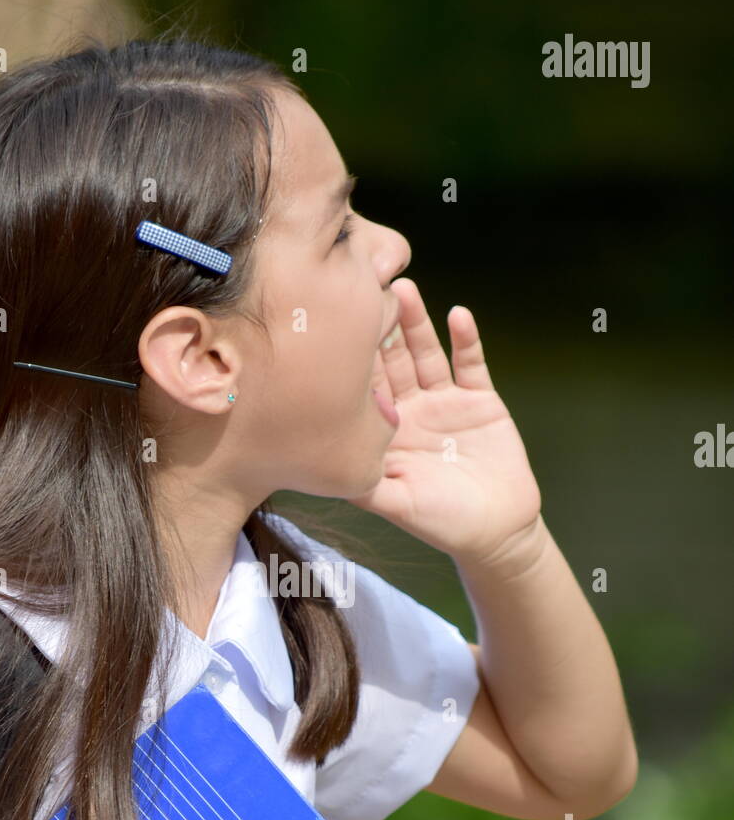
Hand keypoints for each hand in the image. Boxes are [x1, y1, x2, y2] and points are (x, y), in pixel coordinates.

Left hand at [349, 278, 541, 566]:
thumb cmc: (443, 523)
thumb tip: (323, 465)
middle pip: (391, 359)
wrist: (497, 531)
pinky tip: (458, 314)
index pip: (362, 387)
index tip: (332, 324)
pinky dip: (466, 339)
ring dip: (416, 322)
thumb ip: (364, 484)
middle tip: (364, 289)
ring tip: (404, 289)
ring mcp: (444, 401)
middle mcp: (410, 409)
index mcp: (385, 431)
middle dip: (378, 326)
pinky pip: (470, 362)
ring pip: (426, 353)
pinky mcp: (479, 398)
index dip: (349, 358)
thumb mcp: (397, 504)